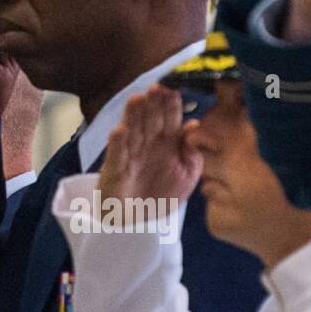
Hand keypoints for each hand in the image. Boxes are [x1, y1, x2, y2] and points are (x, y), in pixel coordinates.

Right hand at [99, 86, 202, 217]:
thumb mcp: (187, 175)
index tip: (173, 92)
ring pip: (132, 131)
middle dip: (152, 105)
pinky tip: (119, 131)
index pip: (170, 119)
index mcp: (167, 142)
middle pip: (150, 120)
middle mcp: (147, 143)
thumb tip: (194, 126)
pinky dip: (117, 144)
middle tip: (155, 89)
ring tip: (137, 99)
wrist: (138, 222)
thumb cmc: (163, 195)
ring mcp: (130, 154)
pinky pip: (116, 155)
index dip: (171, 106)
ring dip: (133, 116)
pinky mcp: (115, 170)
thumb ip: (193, 153)